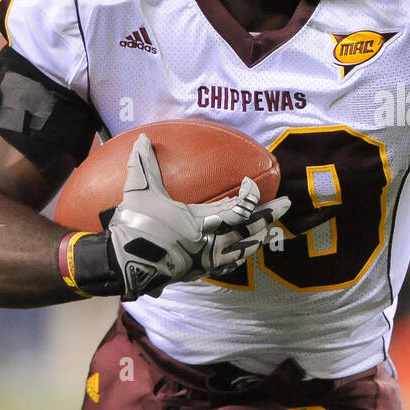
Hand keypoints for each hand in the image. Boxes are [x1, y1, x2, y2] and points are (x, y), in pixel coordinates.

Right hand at [103, 133, 289, 299]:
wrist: (123, 265)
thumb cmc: (135, 226)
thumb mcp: (140, 192)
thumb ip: (144, 163)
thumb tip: (142, 138)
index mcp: (204, 221)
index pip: (241, 208)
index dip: (251, 195)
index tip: (251, 182)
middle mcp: (212, 243)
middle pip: (252, 229)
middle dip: (270, 216)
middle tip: (287, 205)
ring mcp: (208, 260)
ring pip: (244, 250)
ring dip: (259, 237)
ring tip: (271, 230)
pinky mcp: (199, 271)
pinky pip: (229, 265)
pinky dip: (240, 256)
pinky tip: (244, 252)